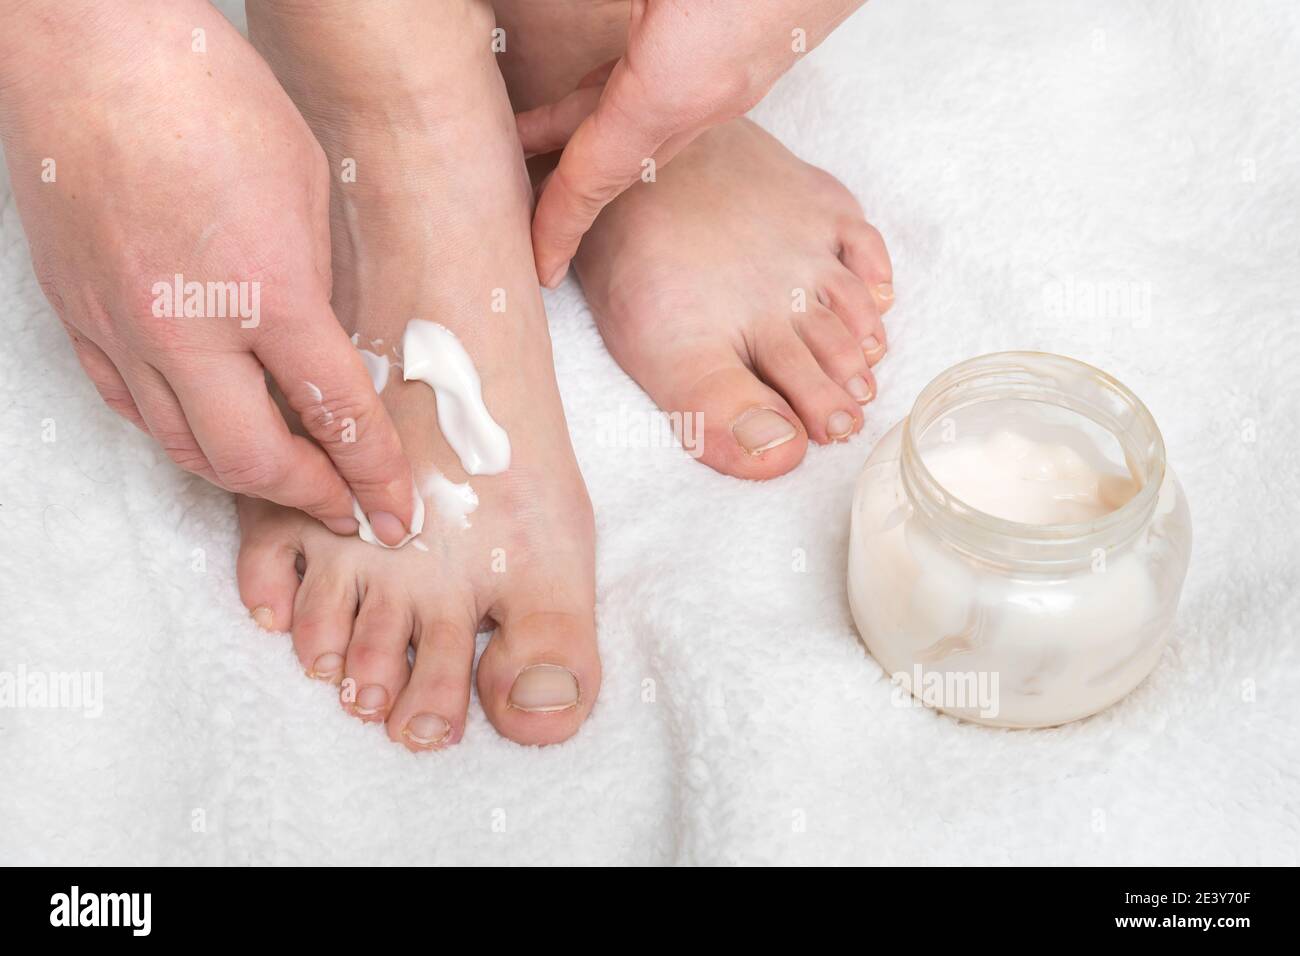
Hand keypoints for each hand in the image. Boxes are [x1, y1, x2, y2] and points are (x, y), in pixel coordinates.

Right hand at [0, 0, 417, 541]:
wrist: (90, 48)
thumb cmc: (210, 97)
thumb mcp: (306, 191)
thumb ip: (315, 287)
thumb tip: (325, 354)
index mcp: (267, 289)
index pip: (336, 414)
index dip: (374, 475)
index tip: (395, 512)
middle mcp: (187, 326)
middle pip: (252, 458)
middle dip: (308, 494)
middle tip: (344, 506)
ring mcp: (121, 327)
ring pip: (182, 446)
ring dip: (243, 474)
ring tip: (285, 475)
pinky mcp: (76, 315)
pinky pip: (126, 405)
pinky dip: (176, 431)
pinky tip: (208, 427)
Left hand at [516, 0, 865, 287]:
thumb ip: (600, 5)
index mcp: (672, 84)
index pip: (593, 174)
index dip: (556, 225)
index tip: (536, 267)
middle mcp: (709, 95)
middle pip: (619, 160)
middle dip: (562, 183)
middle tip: (509, 192)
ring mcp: (738, 78)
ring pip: (651, 125)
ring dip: (593, 134)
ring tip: (541, 129)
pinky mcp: (755, 54)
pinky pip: (680, 96)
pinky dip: (634, 102)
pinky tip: (620, 79)